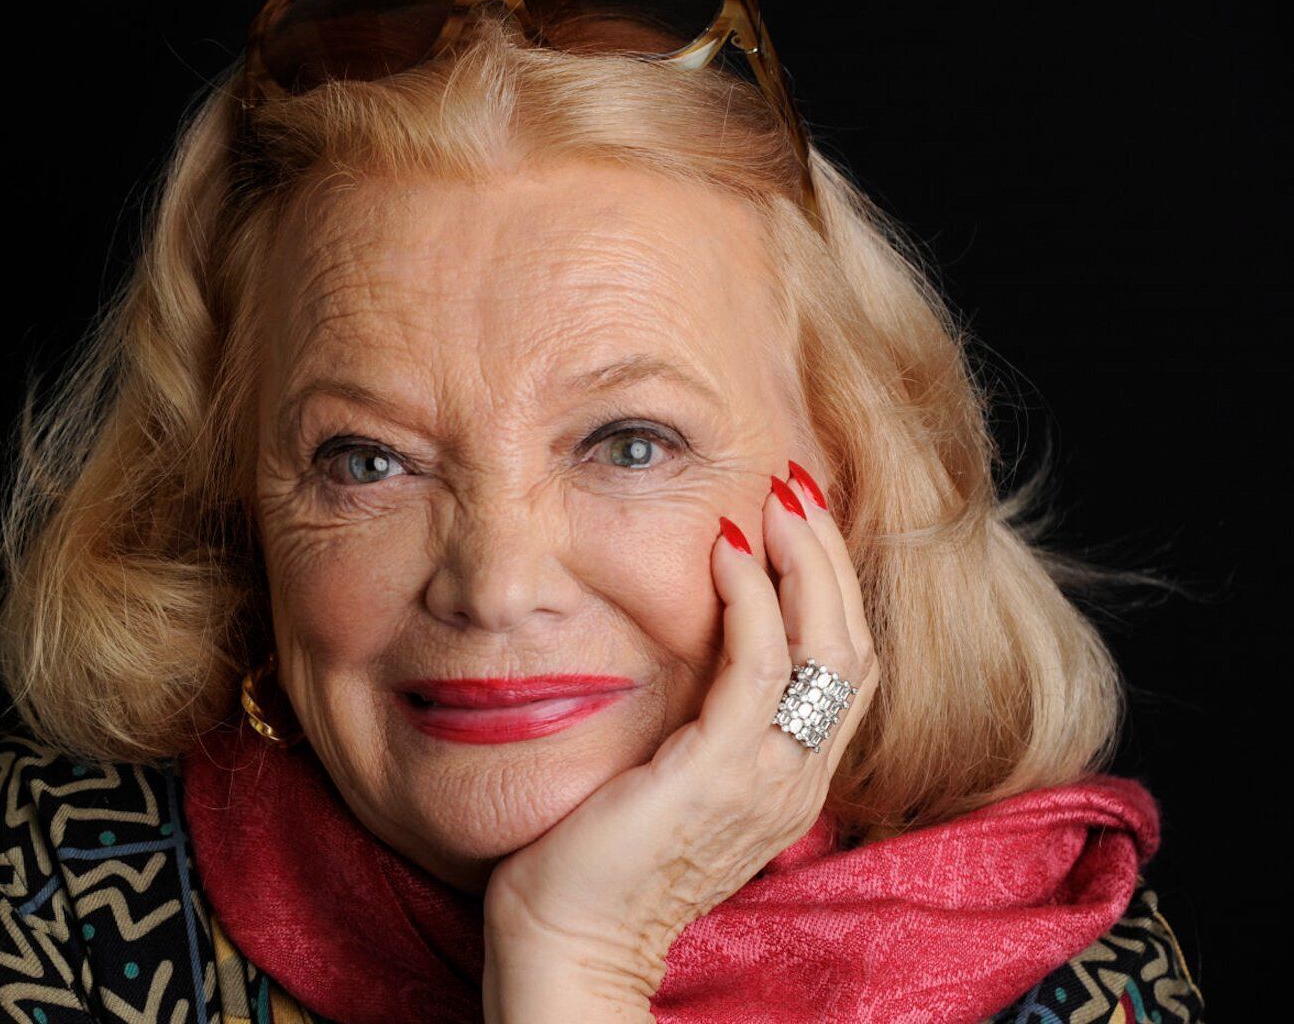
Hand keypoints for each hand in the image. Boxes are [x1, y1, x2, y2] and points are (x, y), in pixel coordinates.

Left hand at [482, 464, 880, 1018]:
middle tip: (794, 484)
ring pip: (829, 648)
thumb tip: (689, 650)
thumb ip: (700, 723)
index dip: (833, 585)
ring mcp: (767, 780)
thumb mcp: (669, 777)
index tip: (797, 519)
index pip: (847, 665)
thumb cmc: (597, 858)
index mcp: (790, 780)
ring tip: (772, 498)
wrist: (567, 938)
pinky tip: (725, 552)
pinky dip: (751, 600)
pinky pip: (759, 668)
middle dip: (830, 555)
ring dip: (803, 560)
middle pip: (855, 645)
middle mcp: (796, 779)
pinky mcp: (719, 774)